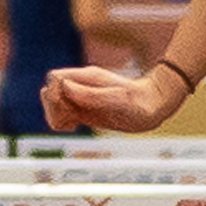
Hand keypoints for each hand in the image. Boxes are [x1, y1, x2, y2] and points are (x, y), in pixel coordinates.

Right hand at [41, 64, 185, 132]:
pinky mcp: (84, 110)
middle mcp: (81, 86)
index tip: (68, 107)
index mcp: (87, 77)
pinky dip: (62, 122)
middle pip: (50, 90)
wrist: (155, 105)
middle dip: (53, 106)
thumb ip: (90, 93)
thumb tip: (64, 86)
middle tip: (71, 119)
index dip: (55, 93)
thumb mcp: (118, 99)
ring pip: (53, 103)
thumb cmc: (140, 102)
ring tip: (73, 124)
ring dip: (56, 115)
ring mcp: (81, 98)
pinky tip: (74, 127)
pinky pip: (62, 114)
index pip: (55, 78)